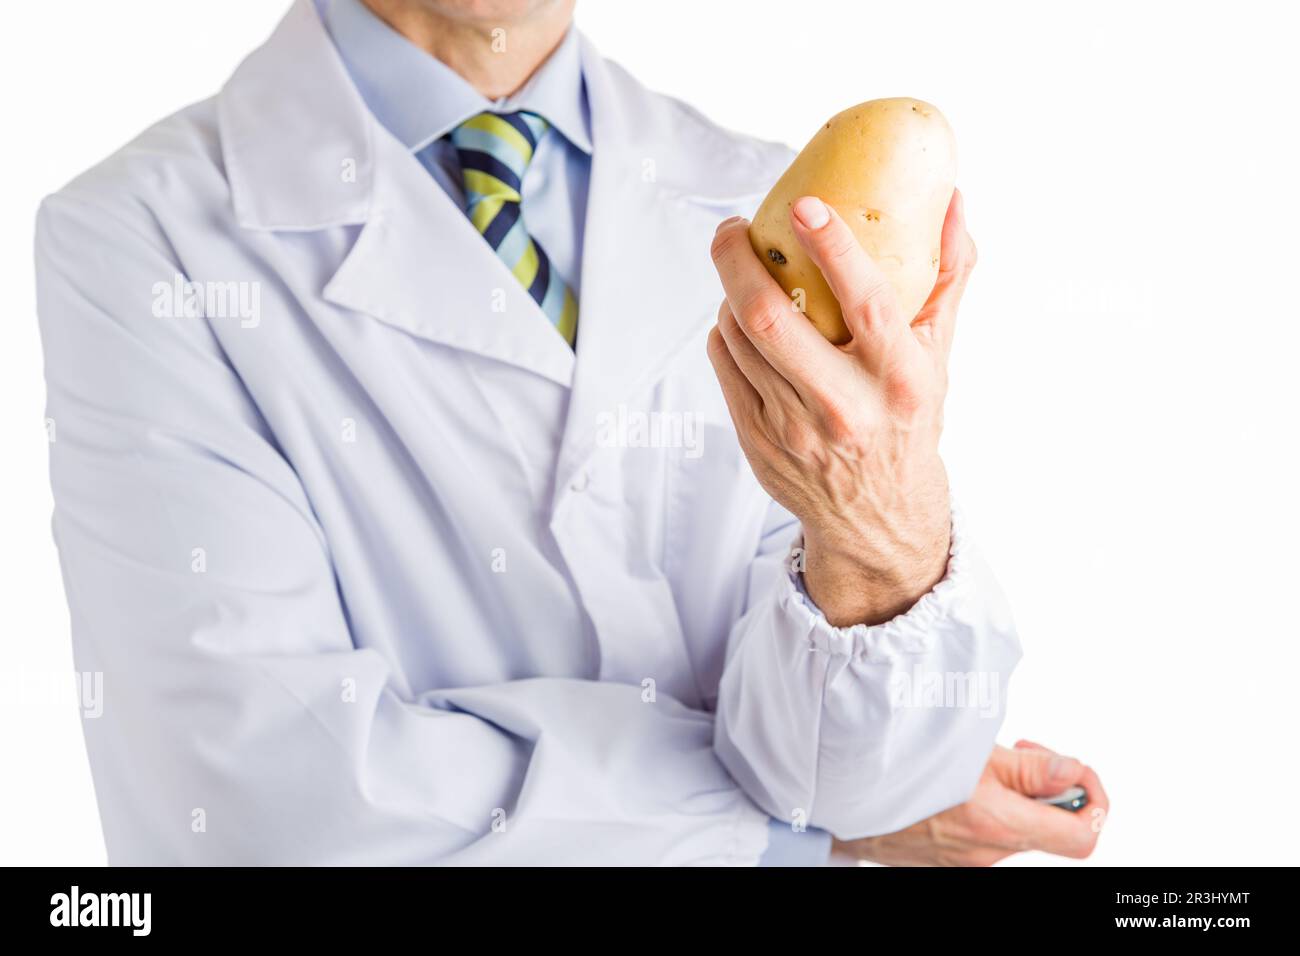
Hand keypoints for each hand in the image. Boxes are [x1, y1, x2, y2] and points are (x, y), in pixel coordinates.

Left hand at [707, 191, 976, 625]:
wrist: (876, 517)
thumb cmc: (908, 419)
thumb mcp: (937, 356)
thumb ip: (947, 277)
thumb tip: (952, 200)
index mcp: (900, 379)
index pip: (868, 301)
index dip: (834, 247)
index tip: (805, 204)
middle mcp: (846, 407)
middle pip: (772, 318)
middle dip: (738, 261)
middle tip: (732, 228)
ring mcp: (795, 429)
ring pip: (739, 338)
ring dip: (729, 292)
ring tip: (738, 268)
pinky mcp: (758, 442)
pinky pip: (726, 366)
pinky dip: (724, 332)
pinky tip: (735, 317)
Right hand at [834, 741, 1109, 865]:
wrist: (842, 796)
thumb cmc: (897, 765)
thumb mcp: (968, 751)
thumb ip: (1029, 767)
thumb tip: (1073, 772)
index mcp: (998, 824)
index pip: (1083, 837)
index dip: (1094, 801)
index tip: (1077, 775)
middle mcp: (988, 853)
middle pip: (1052, 829)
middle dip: (1048, 788)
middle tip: (1023, 753)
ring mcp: (970, 863)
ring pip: (1020, 830)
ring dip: (1016, 797)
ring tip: (981, 766)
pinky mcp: (953, 862)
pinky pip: (991, 837)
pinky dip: (992, 810)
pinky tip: (963, 786)